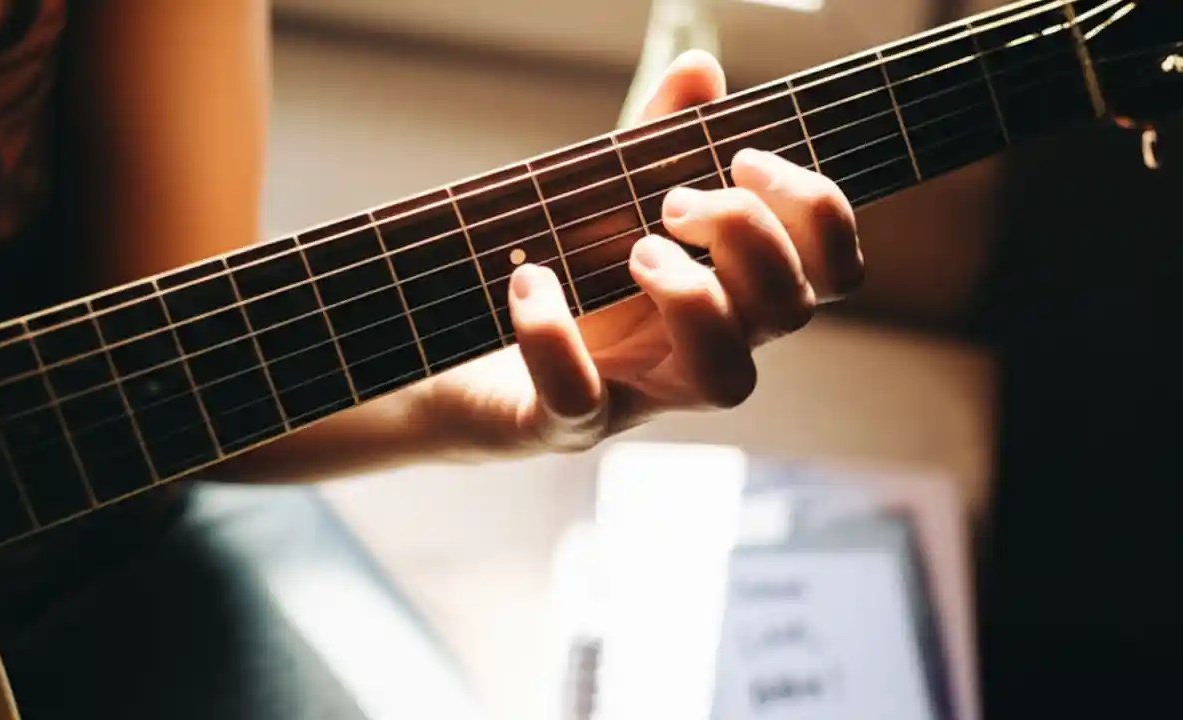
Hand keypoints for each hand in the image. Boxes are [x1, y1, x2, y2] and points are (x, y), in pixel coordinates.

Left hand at [418, 50, 863, 455]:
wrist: (463, 350)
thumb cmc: (562, 273)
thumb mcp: (609, 196)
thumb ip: (657, 139)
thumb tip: (700, 71)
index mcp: (732, 296)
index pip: (832, 271)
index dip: (815, 212)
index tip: (744, 156)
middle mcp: (703, 352)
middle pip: (791, 311)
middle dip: (746, 234)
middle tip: (671, 201)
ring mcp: (640, 396)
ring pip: (727, 380)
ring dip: (692, 297)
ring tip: (634, 250)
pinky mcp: (563, 423)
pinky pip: (580, 401)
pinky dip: (554, 336)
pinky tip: (530, 282)